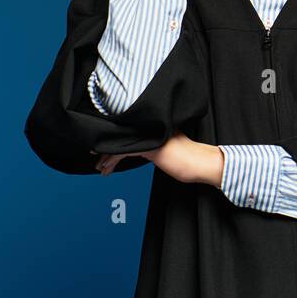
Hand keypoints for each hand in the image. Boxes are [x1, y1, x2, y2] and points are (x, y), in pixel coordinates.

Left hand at [92, 134, 221, 185]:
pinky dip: (112, 161)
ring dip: (107, 158)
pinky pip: (123, 152)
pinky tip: (107, 169)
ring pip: (121, 144)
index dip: (115, 141)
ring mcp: (150, 137)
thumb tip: (144, 151)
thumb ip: (154, 147)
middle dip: (106, 148)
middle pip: (122, 137)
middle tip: (96, 159)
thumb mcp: (167, 151)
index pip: (129, 133)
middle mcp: (150, 129)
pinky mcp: (150, 147)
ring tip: (100, 168)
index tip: (104, 150)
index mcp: (155, 128)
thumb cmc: (188, 160)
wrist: (200, 162)